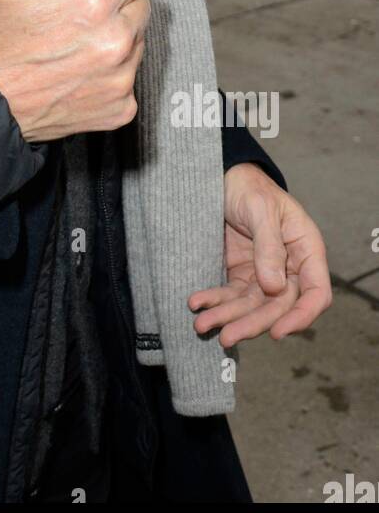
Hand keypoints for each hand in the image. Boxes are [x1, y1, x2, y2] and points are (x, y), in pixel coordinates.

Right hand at [0, 0, 150, 143]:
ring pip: (138, 44)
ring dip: (115, 42)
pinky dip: (110, 78)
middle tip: (76, 19)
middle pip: (141, 8)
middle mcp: (117, 41)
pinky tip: (78, 76)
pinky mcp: (120, 108)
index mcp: (96, 1)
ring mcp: (120, 78)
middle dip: (116, 8)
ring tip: (74, 48)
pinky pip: (130, 82)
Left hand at [189, 163, 331, 345]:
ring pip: (251, 305)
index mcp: (306, 250)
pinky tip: (197, 303)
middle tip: (226, 336)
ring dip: (227, 317)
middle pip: (277, 306)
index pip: (315, 293)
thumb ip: (268, 246)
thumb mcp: (260, 208)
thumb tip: (274, 286)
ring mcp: (264, 272)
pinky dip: (214, 301)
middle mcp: (289, 266)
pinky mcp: (240, 273)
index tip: (277, 333)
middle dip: (251, 323)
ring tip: (201, 325)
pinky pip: (230, 294)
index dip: (300, 317)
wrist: (224, 177)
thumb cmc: (249, 186)